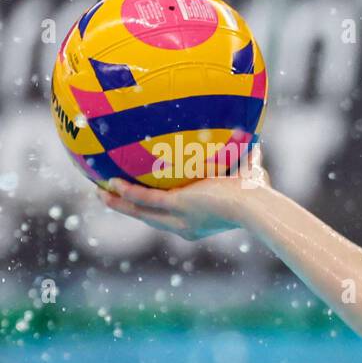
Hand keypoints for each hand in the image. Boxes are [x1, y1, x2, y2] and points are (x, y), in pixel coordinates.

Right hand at [95, 146, 272, 240]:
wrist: (258, 206)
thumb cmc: (260, 194)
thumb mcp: (249, 175)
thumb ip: (246, 157)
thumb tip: (252, 137)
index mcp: (200, 220)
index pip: (172, 215)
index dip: (156, 208)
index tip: (143, 199)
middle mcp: (187, 225)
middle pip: (150, 218)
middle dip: (129, 208)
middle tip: (110, 198)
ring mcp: (180, 218)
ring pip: (142, 212)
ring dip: (120, 203)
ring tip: (99, 193)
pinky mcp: (178, 206)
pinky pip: (147, 200)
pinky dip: (128, 193)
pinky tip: (111, 183)